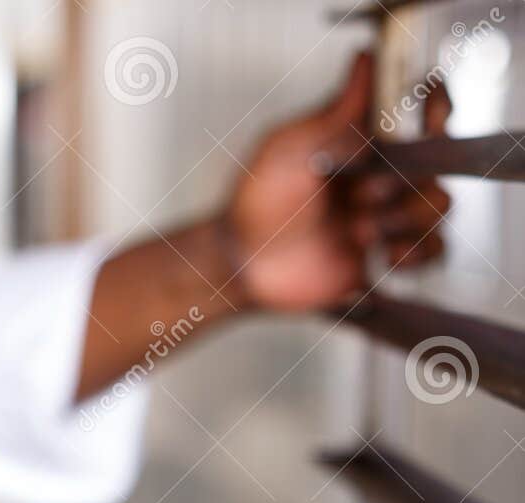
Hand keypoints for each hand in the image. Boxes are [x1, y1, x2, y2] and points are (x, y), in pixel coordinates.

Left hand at [226, 51, 450, 311]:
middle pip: (436, 164)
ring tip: (359, 230)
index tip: (428, 120)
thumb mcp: (292, 147)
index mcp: (365, 142)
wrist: (246, 262)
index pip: (422, 114)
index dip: (435, 111)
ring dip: (403, 218)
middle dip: (401, 182)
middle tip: (359, 195)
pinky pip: (431, 250)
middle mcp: (382, 176)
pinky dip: (416, 252)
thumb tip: (364, 61)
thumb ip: (335, 112)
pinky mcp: (386, 255)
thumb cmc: (257, 201)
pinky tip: (384, 253)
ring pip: (437, 206)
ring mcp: (387, 216)